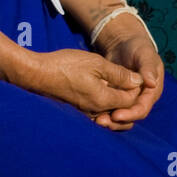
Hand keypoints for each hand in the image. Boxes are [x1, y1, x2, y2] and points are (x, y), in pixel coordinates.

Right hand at [16, 48, 144, 129]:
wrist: (38, 74)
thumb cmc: (66, 65)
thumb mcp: (96, 63)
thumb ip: (119, 74)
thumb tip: (138, 81)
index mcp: (104, 100)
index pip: (131, 100)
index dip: (136, 87)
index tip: (134, 73)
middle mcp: (97, 111)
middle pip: (123, 110)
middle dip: (129, 98)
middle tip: (127, 80)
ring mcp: (86, 113)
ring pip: (111, 113)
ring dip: (118, 102)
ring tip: (116, 84)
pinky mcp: (78, 111)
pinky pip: (99, 112)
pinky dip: (106, 104)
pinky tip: (102, 89)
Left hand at [91, 13, 163, 128]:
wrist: (124, 44)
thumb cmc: (137, 47)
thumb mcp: (144, 55)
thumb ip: (148, 68)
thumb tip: (151, 83)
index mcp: (151, 92)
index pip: (142, 108)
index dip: (130, 114)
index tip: (116, 115)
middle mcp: (140, 99)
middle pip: (130, 116)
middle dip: (117, 121)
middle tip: (101, 122)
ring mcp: (127, 99)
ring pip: (120, 115)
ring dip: (109, 120)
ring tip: (96, 121)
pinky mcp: (115, 97)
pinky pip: (110, 108)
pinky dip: (102, 112)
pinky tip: (90, 114)